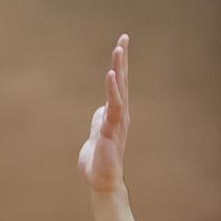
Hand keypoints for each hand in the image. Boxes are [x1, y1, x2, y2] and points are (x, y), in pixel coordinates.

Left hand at [77, 34, 130, 191]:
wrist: (101, 183)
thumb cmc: (99, 162)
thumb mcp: (96, 135)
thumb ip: (99, 121)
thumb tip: (101, 111)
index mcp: (115, 115)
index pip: (119, 85)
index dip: (120, 66)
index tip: (121, 44)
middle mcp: (120, 115)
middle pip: (123, 82)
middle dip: (123, 60)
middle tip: (124, 37)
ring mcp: (117, 121)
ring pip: (120, 90)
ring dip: (120, 68)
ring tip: (119, 49)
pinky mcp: (111, 129)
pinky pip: (113, 106)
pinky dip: (113, 90)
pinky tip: (112, 74)